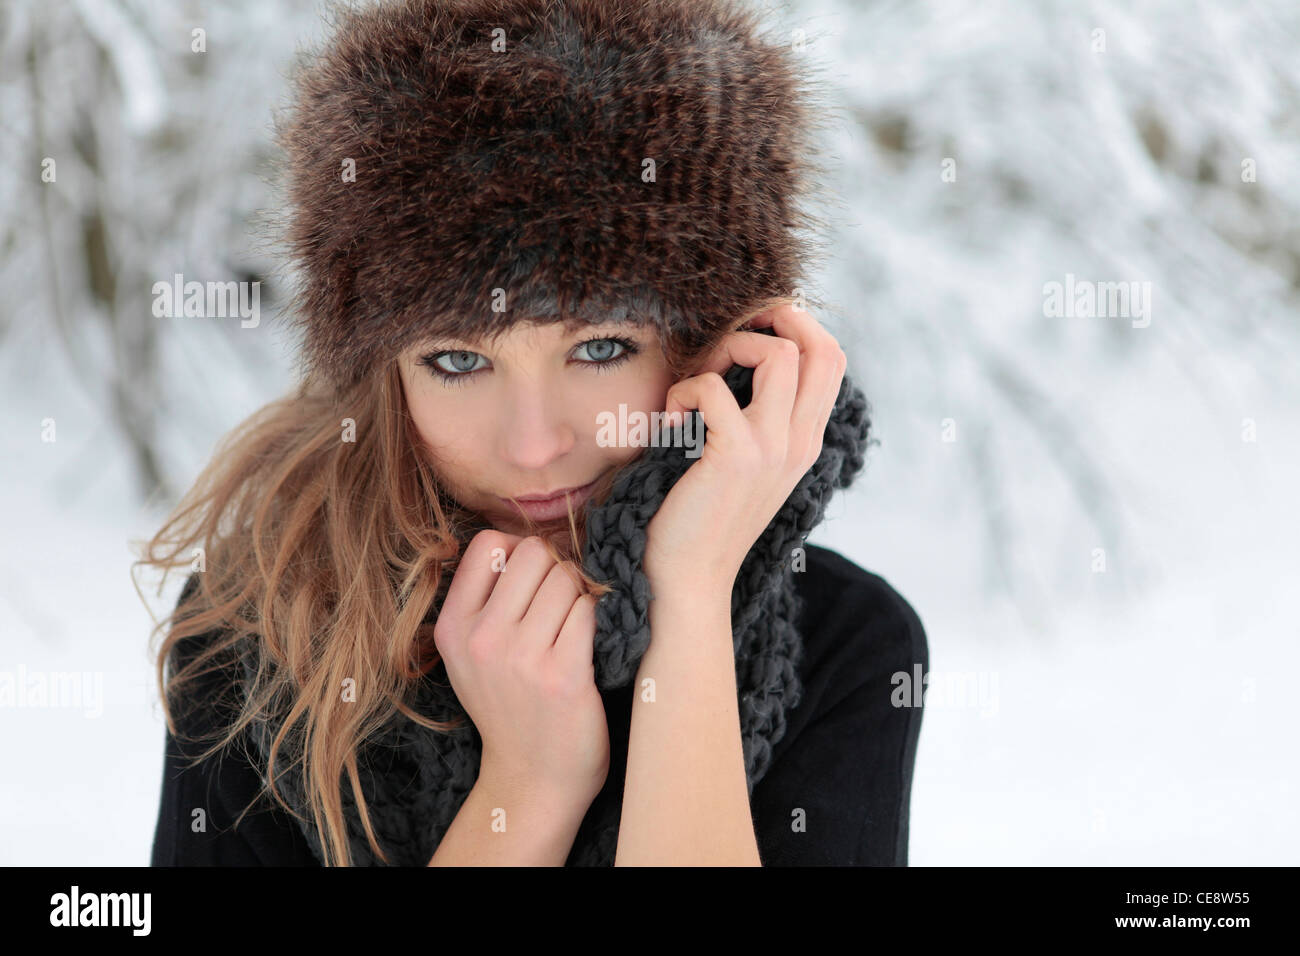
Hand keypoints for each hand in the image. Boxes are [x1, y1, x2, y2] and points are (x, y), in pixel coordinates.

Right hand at [433, 531, 609, 808]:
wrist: (533, 780)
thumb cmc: (510, 706)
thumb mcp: (471, 654)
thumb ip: (486, 599)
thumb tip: (531, 540)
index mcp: (453, 627)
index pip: (488, 543)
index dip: (520, 549)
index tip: (533, 578)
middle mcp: (481, 639)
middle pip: (533, 553)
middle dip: (556, 569)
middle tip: (561, 602)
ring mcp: (521, 659)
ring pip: (567, 578)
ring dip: (579, 595)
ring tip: (572, 628)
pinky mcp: (563, 676)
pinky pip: (590, 610)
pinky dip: (597, 618)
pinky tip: (588, 644)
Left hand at [644, 303, 846, 590]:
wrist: (686, 580)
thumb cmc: (700, 516)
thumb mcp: (743, 461)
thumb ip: (755, 417)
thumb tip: (739, 357)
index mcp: (805, 439)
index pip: (831, 358)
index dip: (797, 326)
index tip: (750, 327)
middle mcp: (800, 441)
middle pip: (823, 348)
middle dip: (776, 318)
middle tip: (728, 335)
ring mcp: (774, 449)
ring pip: (779, 354)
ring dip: (728, 349)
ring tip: (697, 383)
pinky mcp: (738, 457)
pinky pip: (712, 388)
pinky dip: (683, 391)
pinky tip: (671, 422)